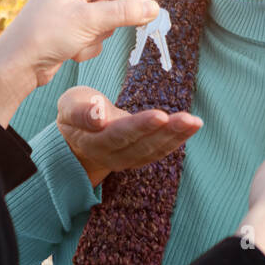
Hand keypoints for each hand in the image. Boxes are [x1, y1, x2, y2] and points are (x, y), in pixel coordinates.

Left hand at [0, 0, 159, 126]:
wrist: (18, 66)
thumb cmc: (47, 35)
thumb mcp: (89, 21)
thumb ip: (124, 13)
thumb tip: (154, 8)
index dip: (133, 1)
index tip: (149, 17)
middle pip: (112, 3)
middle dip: (105, 24)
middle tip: (96, 32)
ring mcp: (71, 8)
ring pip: (106, 22)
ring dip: (96, 37)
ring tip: (75, 42)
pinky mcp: (71, 27)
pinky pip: (95, 35)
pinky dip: (88, 45)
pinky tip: (70, 50)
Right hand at [56, 86, 201, 185]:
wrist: (78, 134)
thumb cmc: (77, 111)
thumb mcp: (69, 105)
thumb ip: (81, 111)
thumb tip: (98, 115)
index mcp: (93, 142)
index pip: (119, 135)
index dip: (140, 126)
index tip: (159, 115)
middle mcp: (112, 155)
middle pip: (142, 146)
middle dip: (166, 132)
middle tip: (187, 118)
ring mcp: (127, 159)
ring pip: (154, 150)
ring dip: (177, 136)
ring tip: (195, 122)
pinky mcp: (140, 156)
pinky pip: (160, 150)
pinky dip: (178, 139)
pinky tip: (193, 125)